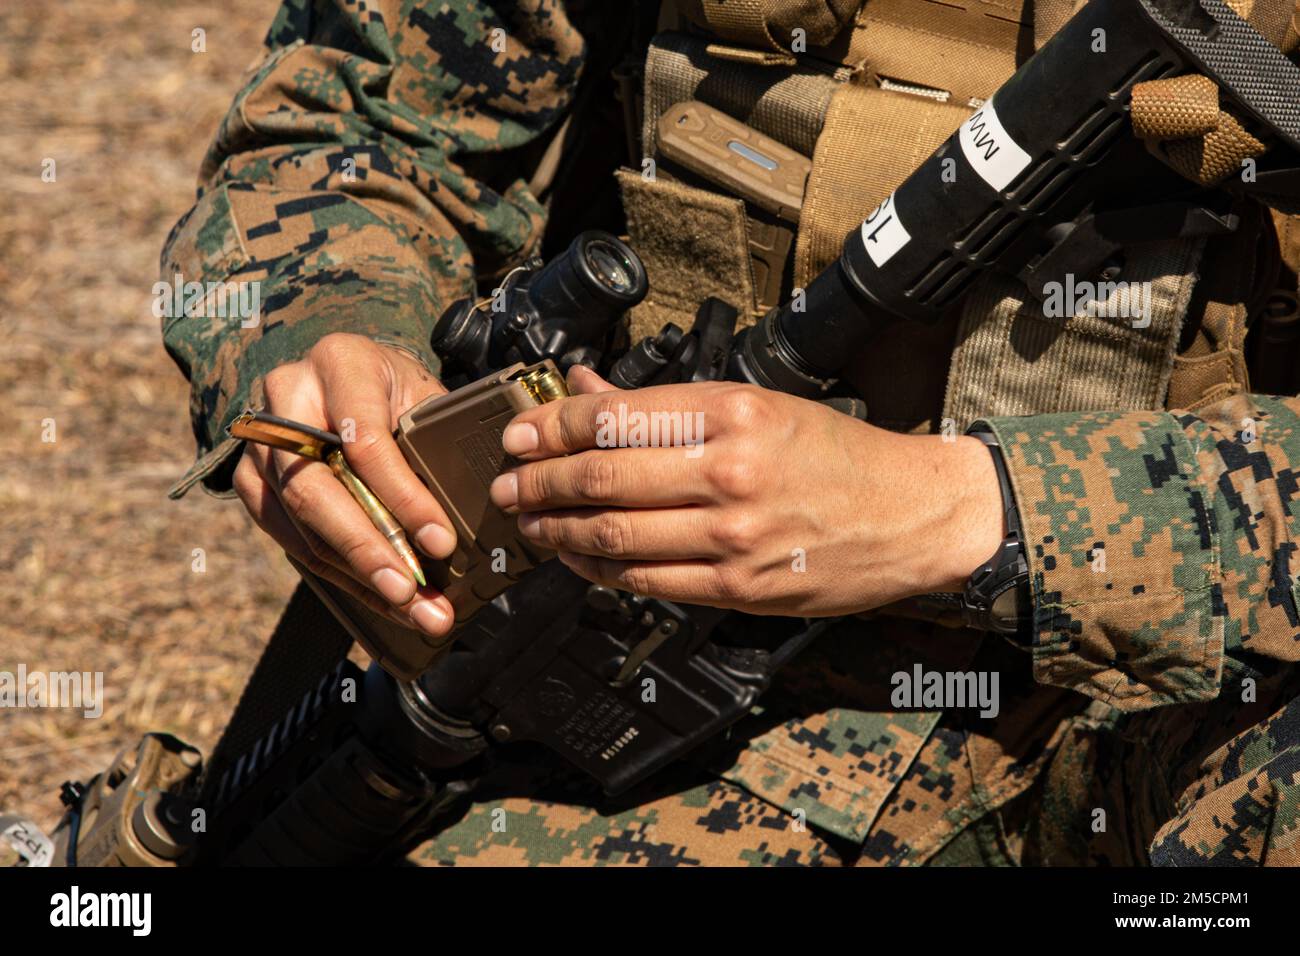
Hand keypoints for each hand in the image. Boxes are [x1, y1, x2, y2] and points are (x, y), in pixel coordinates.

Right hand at [233, 333, 456, 636]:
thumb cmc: (398, 392)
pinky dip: (342, 576)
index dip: (402, 497)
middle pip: (315, 488)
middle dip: (368, 549)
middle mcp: (287, 397)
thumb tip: (468, 518)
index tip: (440, 541)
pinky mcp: (251, 481)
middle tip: (411, 591)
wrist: (352, 379)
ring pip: (301, 523)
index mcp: (340, 363)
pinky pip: (292, 540)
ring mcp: (260, 442)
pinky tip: (384, 599)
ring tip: (414, 610)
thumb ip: (438, 443)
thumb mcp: (424, 397)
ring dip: (359, 576)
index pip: (364, 440)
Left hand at [489, 368, 1004, 616]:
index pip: (615, 416)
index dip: (552, 426)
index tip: (520, 433)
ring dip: (558, 530)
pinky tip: (579, 559)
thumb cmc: (837, 454)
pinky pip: (646, 582)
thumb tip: (587, 390)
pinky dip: (600, 571)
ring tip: (530, 524)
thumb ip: (663, 404)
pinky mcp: (737, 589)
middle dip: (538, 482)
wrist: (911, 515)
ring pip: (614, 535)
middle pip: (602, 476)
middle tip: (506, 485)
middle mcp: (728, 471)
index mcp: (732, 411)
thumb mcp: (756, 405)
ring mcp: (732, 536)